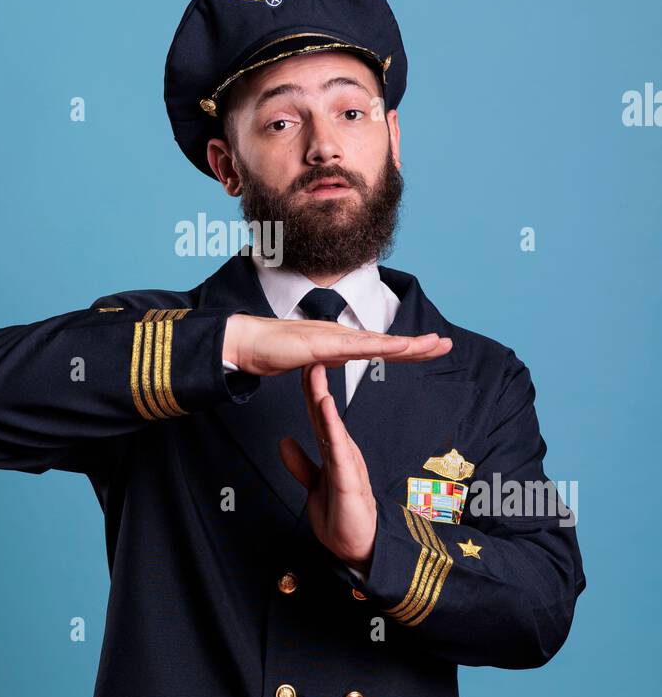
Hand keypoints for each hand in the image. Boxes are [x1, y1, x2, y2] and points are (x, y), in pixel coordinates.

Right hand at [223, 313, 451, 375]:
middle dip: (419, 344)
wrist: (248, 343)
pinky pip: (356, 347)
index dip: (408, 348)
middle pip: (387, 341)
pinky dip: (380, 345)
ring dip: (407, 343)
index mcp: (341, 342)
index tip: (432, 348)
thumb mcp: (311, 360)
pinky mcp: (321, 343)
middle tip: (448, 343)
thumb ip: (328, 358)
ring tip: (433, 344)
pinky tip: (398, 346)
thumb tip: (341, 360)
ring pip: (378, 342)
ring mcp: (332, 337)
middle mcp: (342, 336)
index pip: (382, 346)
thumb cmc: (273, 350)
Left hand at [279, 362, 377, 572]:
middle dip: (314, 385)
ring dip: (322, 398)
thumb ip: (301, 464)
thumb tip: (285, 441)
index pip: (317, 417)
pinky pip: (339, 449)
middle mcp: (341, 452)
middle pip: (324, 414)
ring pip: (332, 425)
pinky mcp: (349, 479)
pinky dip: (332, 426)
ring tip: (315, 374)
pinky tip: (326, 408)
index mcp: (333, 452)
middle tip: (308, 356)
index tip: (301, 367)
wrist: (359, 548)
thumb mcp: (314, 486)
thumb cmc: (341, 518)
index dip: (308, 392)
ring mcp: (346, 463)